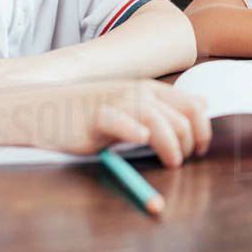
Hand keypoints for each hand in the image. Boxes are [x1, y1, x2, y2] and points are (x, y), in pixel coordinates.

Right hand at [55, 80, 211, 165]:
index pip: (192, 106)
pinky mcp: (97, 118)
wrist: (48, 106)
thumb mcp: (135, 102)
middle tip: (181, 161)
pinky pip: (119, 122)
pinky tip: (141, 137)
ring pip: (157, 120)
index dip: (203, 130)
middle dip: (189, 143)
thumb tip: (203, 103)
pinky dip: (133, 129)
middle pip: (180, 117)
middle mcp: (138, 93)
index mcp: (150, 89)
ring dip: (171, 144)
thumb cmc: (92, 108)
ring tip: (172, 162)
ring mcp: (117, 103)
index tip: (200, 150)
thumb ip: (169, 104)